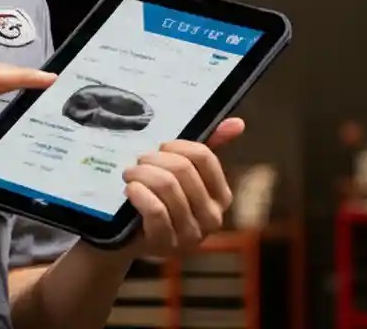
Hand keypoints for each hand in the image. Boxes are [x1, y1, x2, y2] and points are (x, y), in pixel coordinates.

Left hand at [122, 118, 244, 257]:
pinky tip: (130, 190)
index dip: (177, 146)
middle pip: (182, 169)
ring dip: (141, 174)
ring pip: (167, 186)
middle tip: (139, 162)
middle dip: (154, 160)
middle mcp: (212, 217)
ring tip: (129, 175)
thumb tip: (238, 123)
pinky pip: (155, 210)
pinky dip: (139, 194)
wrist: (128, 238)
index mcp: (221, 196)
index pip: (204, 157)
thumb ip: (205, 150)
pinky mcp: (166, 244)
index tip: (160, 148)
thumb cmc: (158, 200)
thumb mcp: (181, 175)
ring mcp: (191, 234)